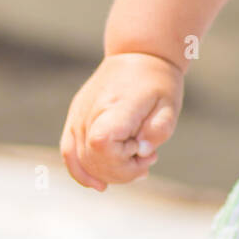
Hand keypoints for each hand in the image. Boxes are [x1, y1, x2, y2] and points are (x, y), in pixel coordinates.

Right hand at [60, 52, 183, 189]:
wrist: (139, 55)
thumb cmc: (157, 82)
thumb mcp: (170, 105)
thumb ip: (158, 131)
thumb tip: (142, 152)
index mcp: (113, 107)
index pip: (102, 147)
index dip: (122, 161)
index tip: (144, 152)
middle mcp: (89, 112)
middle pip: (91, 159)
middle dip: (121, 171)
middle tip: (147, 160)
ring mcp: (78, 115)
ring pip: (78, 159)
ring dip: (105, 173)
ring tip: (133, 166)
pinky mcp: (74, 117)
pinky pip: (68, 151)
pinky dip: (80, 170)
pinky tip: (98, 183)